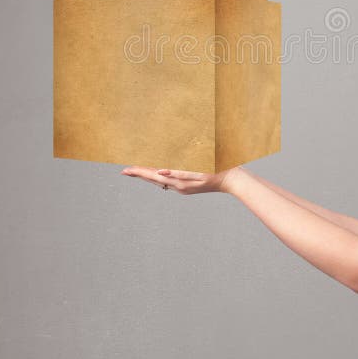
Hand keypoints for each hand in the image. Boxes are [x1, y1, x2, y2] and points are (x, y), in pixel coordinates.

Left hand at [121, 165, 244, 194]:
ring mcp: (184, 187)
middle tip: (126, 171)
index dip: (139, 172)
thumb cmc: (218, 171)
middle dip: (140, 174)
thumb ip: (179, 172)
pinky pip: (169, 182)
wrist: (232, 180)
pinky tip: (159, 174)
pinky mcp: (188, 186)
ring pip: (160, 182)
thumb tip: (160, 172)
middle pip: (154, 180)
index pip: (154, 176)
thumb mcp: (199, 171)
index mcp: (180, 183)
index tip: (125, 170)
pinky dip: (159, 177)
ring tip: (138, 172)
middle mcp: (179, 187)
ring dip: (148, 176)